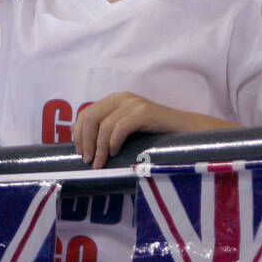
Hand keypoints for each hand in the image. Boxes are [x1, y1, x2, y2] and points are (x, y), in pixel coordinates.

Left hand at [72, 92, 205, 168]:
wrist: (186, 131)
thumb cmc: (154, 134)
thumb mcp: (124, 130)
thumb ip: (103, 128)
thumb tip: (75, 132)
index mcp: (115, 100)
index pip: (86, 113)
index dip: (79, 134)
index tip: (80, 153)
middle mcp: (122, 98)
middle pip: (91, 117)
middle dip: (85, 141)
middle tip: (88, 161)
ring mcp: (134, 103)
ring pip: (104, 125)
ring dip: (99, 148)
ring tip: (100, 163)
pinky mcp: (145, 112)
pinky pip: (120, 127)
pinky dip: (114, 142)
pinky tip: (116, 153)